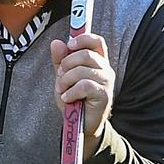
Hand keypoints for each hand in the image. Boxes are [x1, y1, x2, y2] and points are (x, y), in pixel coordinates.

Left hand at [49, 31, 113, 148]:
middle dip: (67, 64)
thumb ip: (60, 60)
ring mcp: (106, 82)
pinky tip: (68, 98)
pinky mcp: (104, 95)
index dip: (83, 39)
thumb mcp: (63, 77)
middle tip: (60, 76)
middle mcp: (105, 69)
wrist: (79, 124)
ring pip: (83, 70)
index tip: (69, 45)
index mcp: (97, 61)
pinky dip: (71, 92)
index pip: (97, 41)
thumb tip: (56, 43)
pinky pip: (84, 86)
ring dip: (66, 80)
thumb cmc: (74, 99)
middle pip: (86, 54)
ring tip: (63, 90)